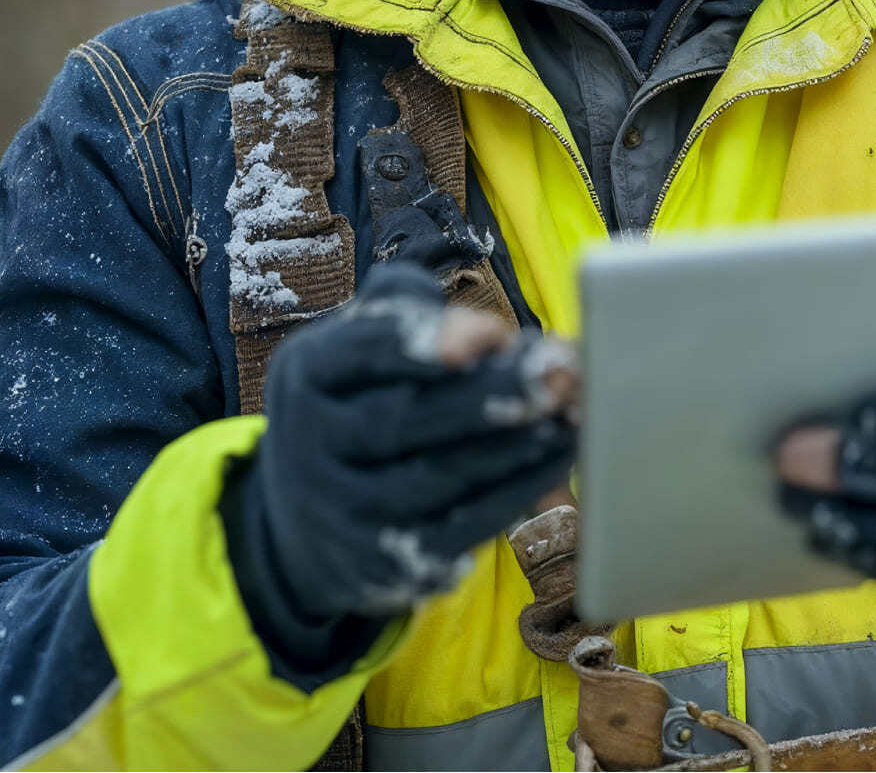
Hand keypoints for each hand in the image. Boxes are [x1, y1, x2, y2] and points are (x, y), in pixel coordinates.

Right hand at [228, 263, 578, 642]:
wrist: (306, 522)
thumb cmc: (358, 402)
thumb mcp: (358, 345)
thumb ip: (410, 309)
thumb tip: (487, 333)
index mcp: (307, 373)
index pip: (362, 352)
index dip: (427, 341)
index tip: (492, 331)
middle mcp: (309, 445)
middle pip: (403, 420)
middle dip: (489, 395)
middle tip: (557, 373)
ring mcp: (343, 514)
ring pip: (435, 478)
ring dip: (513, 445)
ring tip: (570, 411)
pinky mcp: (385, 565)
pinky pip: (458, 528)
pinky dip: (516, 490)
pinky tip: (559, 454)